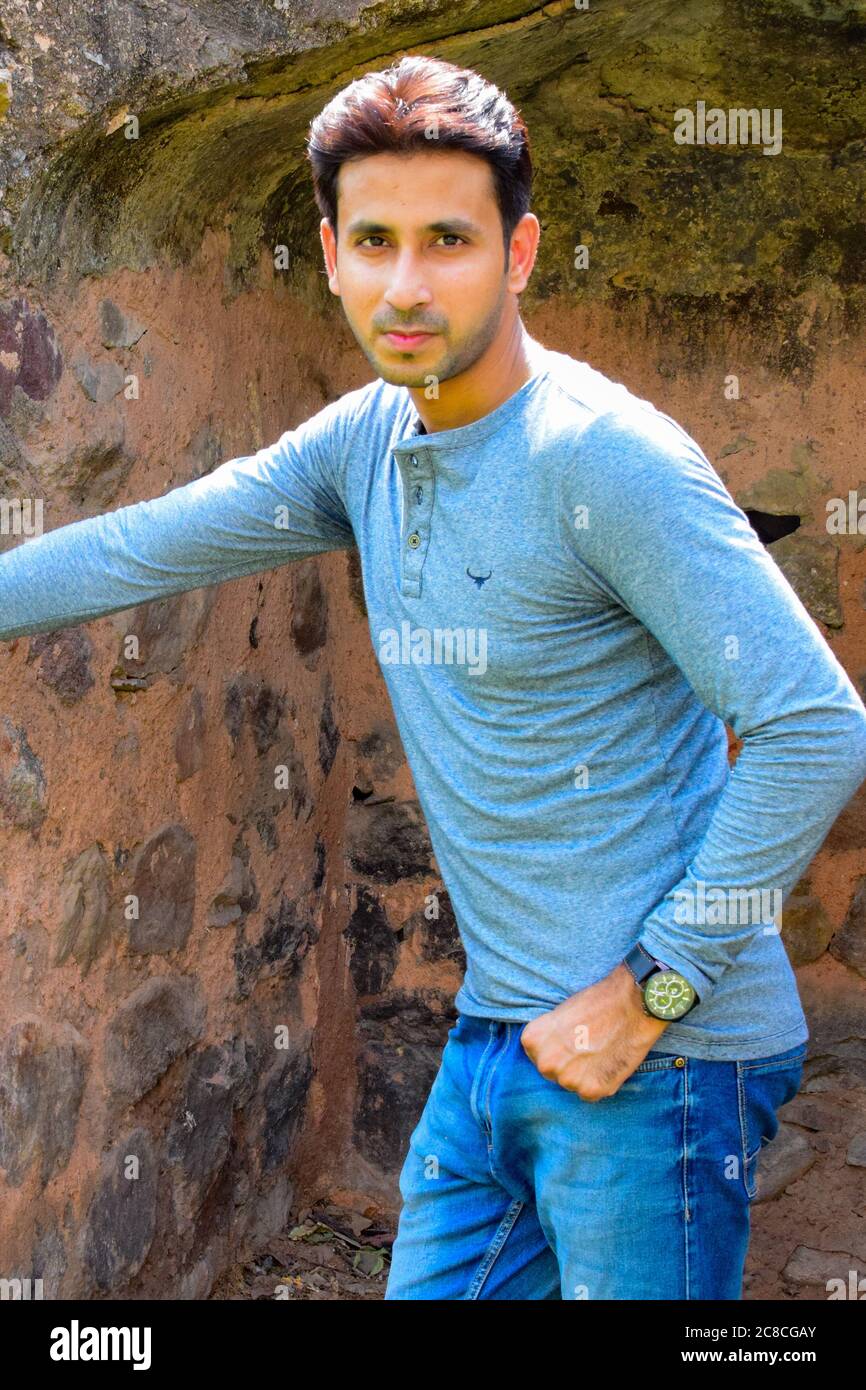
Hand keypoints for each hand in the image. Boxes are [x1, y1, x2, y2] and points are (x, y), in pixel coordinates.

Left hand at [519, 963, 670, 1099]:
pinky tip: (608, 1062)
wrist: (632, 1005)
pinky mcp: (592, 1090)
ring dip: (583, 1074)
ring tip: (600, 1052)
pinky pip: (590, 1093)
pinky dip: (600, 1082)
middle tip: (586, 1047)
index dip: (554, 1047)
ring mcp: (568, 1079)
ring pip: (571, 1083)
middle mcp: (546, 1063)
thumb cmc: (596, 1002)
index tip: (569, 1039)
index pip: (536, 1053)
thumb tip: (548, 1053)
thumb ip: (549, 1037)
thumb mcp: (559, 1013)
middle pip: (551, 1071)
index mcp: (532, 1041)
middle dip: (566, 1063)